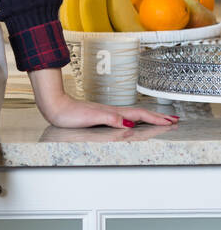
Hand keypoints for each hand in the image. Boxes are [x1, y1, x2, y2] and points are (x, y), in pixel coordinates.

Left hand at [36, 90, 178, 129]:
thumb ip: (110, 119)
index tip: (170, 122)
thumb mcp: (91, 117)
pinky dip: (135, 119)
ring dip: (148, 117)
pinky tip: (133, 120)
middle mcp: (112, 112)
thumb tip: (129, 122)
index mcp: (113, 113)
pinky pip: (124, 117)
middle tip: (174, 120)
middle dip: (157, 117)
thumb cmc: (70, 114)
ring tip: (160, 119)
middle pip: (140, 113)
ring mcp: (107, 113)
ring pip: (133, 114)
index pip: (139, 115)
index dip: (155, 119)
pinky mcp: (101, 115)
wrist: (55, 107)